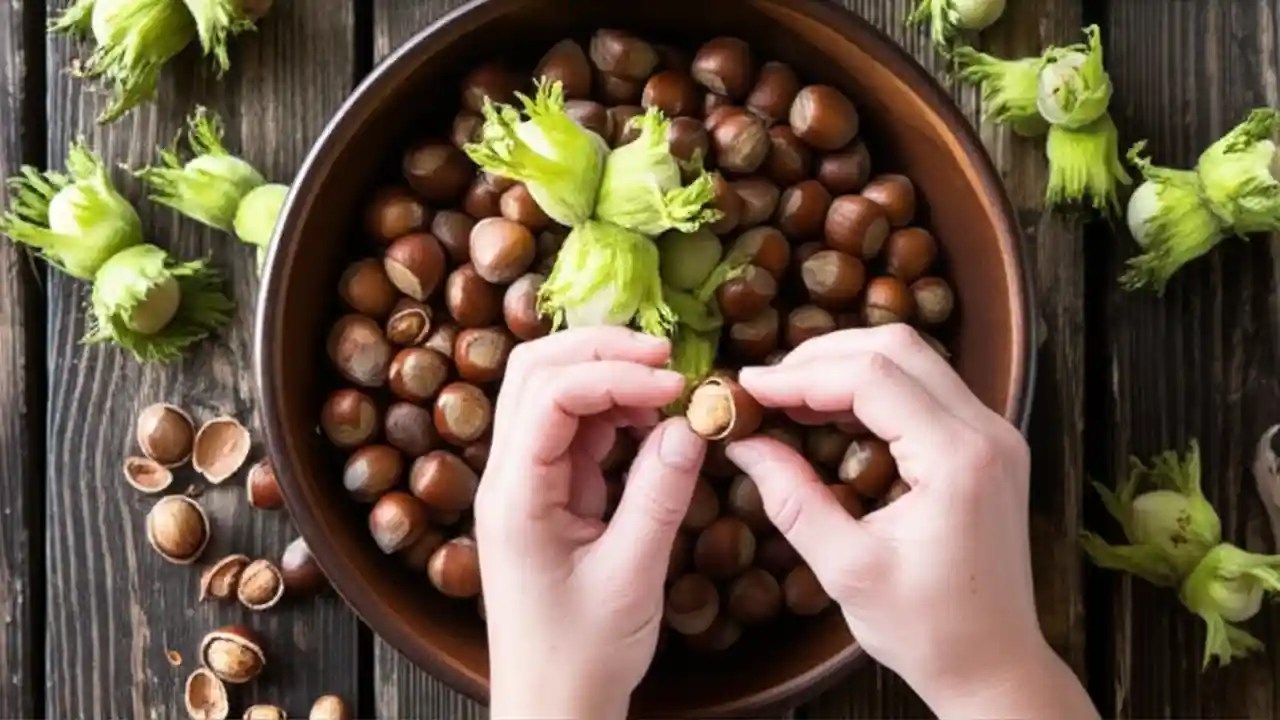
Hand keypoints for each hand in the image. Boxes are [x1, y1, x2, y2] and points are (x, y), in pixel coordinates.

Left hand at [475, 327, 705, 719]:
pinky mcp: (549, 496)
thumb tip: (691, 425)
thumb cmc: (581, 656)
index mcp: (514, 496)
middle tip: (666, 356)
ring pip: (553, 395)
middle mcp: (509, 478)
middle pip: (536, 373)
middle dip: (599, 351)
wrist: (552, 707)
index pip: (550, 396)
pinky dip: (614, 413)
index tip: (674, 384)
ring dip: (608, 377)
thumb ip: (660, 496)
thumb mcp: (631, 576)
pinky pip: (575, 431)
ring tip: (667, 390)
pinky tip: (653, 423)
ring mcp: (526, 484)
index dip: (612, 374)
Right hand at [726, 325, 1095, 718]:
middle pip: (898, 349)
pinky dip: (875, 388)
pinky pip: (928, 389)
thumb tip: (743, 444)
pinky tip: (834, 413)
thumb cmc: (927, 630)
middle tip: (768, 386)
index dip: (801, 375)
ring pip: (915, 360)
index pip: (871, 378)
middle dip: (823, 356)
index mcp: (958, 459)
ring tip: (791, 397)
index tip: (749, 388)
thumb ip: (792, 498)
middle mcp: (988, 432)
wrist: (995, 666)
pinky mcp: (989, 446)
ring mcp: (996, 435)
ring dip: (848, 366)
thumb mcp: (846, 568)